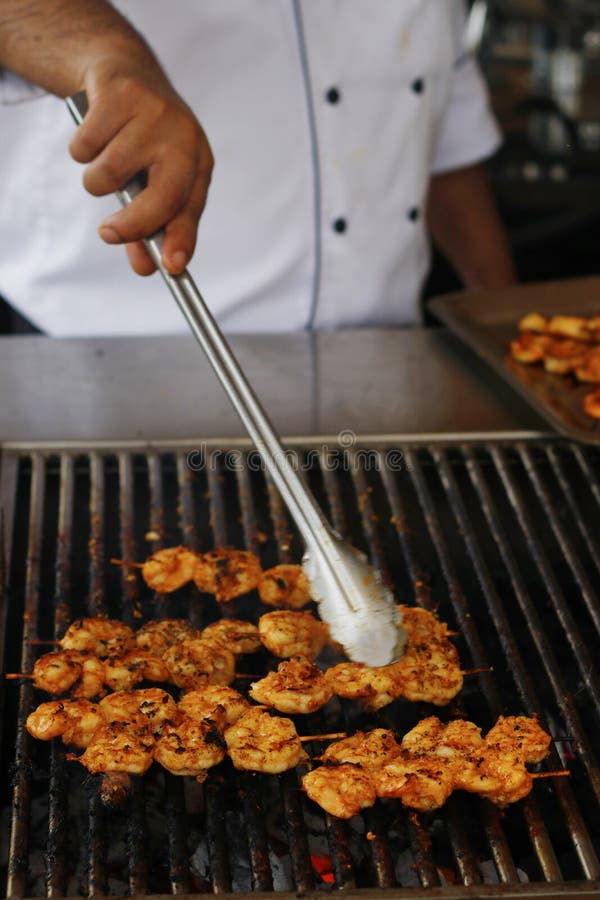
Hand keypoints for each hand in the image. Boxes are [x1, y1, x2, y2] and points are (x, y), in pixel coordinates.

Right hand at [69, 66, 212, 275]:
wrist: (124, 72)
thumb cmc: (141, 140)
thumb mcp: (151, 182)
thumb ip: (149, 226)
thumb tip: (146, 268)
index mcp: (198, 162)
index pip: (191, 208)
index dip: (182, 239)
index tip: (172, 267)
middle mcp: (183, 138)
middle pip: (163, 196)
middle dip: (132, 225)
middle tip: (109, 234)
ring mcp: (155, 113)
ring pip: (110, 173)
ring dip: (96, 181)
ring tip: (102, 162)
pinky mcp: (121, 95)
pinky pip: (85, 147)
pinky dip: (80, 150)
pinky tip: (93, 134)